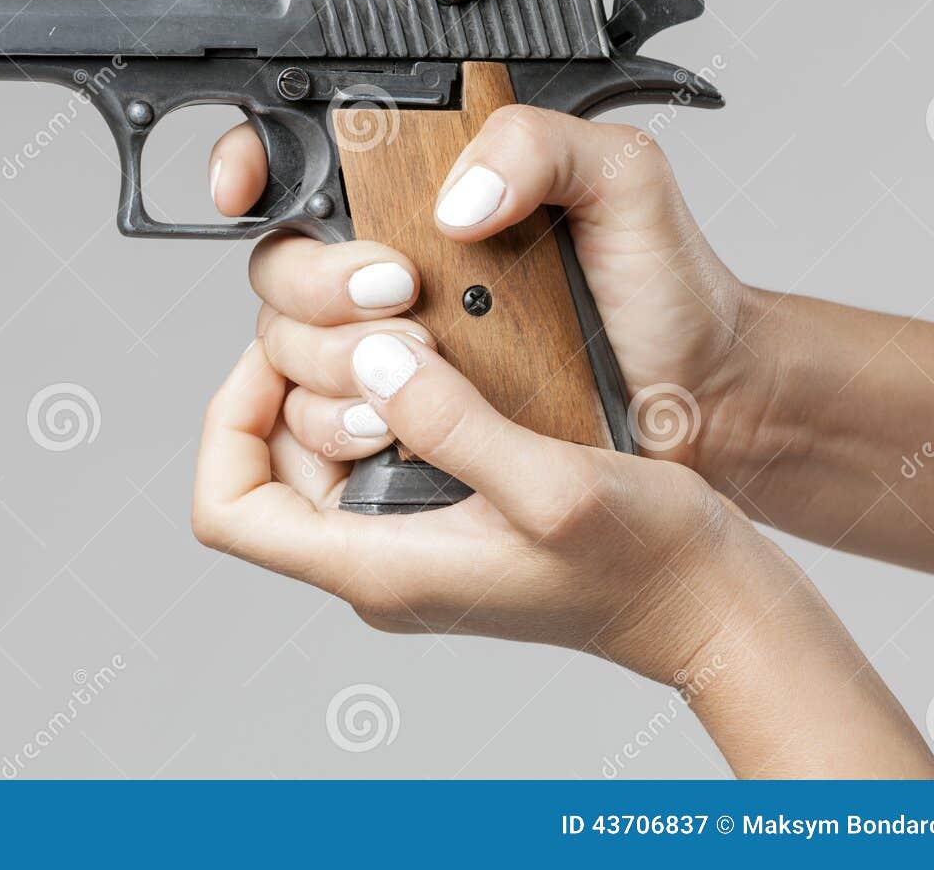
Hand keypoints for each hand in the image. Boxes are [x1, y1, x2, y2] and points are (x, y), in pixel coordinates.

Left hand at [193, 339, 746, 682]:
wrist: (705, 602)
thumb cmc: (645, 563)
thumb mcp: (552, 485)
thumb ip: (453, 426)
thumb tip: (372, 364)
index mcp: (377, 566)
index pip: (228, 509)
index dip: (229, 423)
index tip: (283, 358)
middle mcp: (374, 560)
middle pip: (264, 462)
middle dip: (292, 380)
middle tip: (364, 331)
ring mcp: (403, 540)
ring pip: (312, 447)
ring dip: (340, 381)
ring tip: (405, 340)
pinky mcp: (436, 517)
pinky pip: (367, 448)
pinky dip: (384, 395)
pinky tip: (437, 363)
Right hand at [209, 106, 766, 478]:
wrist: (702, 398)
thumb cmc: (663, 284)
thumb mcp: (621, 178)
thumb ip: (540, 144)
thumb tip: (453, 201)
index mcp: (423, 191)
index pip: (304, 163)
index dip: (250, 163)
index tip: (241, 187)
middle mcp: (388, 267)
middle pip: (277, 266)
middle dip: (317, 283)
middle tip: (400, 293)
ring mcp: (389, 348)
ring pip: (286, 347)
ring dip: (330, 357)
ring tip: (418, 363)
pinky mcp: (398, 419)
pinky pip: (317, 421)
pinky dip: (337, 421)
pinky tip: (393, 422)